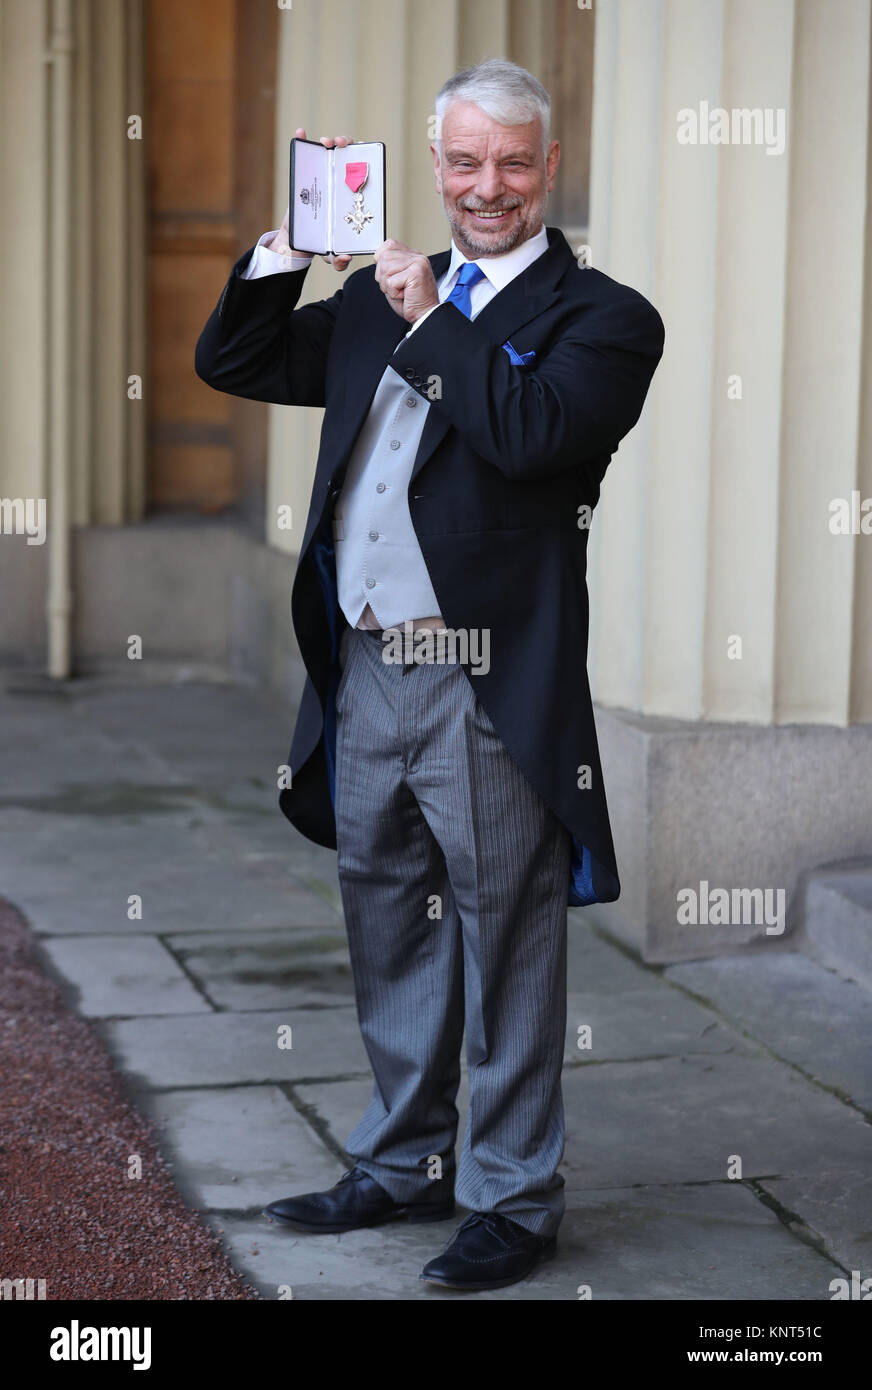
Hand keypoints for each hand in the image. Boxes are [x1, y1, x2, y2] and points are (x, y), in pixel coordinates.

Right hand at [267, 128, 352, 271]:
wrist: (297, 242)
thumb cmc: (320, 243)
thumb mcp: (330, 255)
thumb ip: (338, 261)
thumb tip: (346, 258)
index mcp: (350, 195)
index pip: (362, 172)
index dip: (365, 157)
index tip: (362, 151)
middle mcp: (338, 181)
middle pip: (346, 155)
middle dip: (347, 143)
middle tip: (341, 145)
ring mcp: (322, 175)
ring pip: (328, 152)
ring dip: (329, 142)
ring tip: (325, 143)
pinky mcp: (305, 174)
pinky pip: (304, 152)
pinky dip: (301, 138)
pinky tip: (300, 132)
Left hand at [374, 239, 439, 322]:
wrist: (425, 315)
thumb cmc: (411, 301)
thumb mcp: (396, 279)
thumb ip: (388, 265)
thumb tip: (377, 257)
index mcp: (412, 256)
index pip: (389, 245)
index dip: (382, 260)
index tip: (390, 275)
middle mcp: (416, 257)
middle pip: (384, 257)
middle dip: (383, 277)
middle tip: (397, 287)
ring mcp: (417, 263)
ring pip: (385, 269)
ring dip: (388, 286)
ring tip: (402, 291)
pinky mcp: (416, 272)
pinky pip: (391, 282)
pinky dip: (394, 293)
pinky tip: (405, 295)